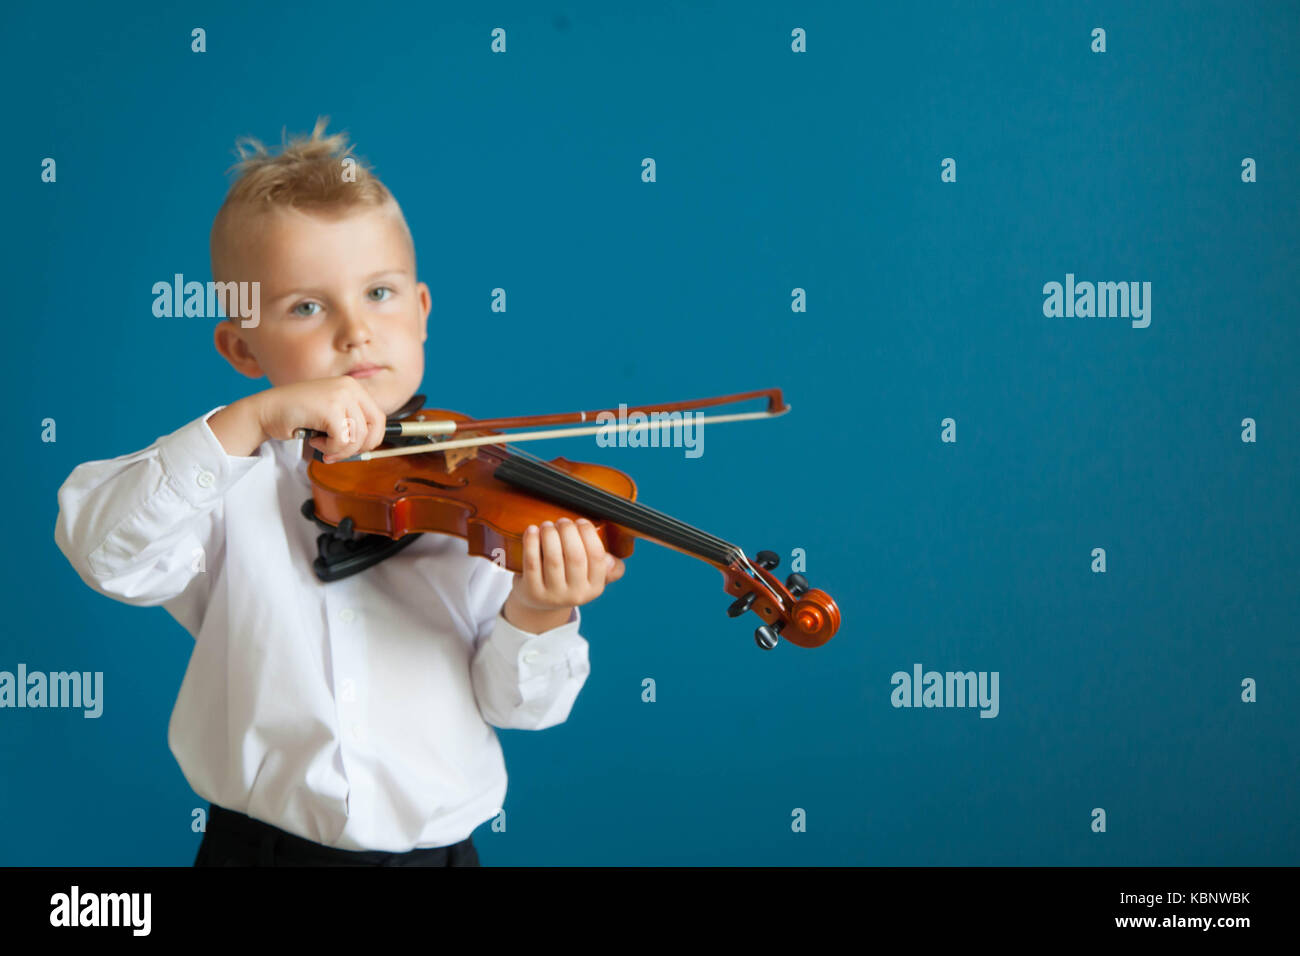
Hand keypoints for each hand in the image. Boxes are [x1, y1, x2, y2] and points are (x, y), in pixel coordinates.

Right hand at [254, 376, 388, 462]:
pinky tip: (315, 441)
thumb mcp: (330, 414)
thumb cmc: (296, 415)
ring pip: (358, 438)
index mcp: (353, 387)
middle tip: (339, 453)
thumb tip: (369, 448)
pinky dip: (330, 449)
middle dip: (359, 448)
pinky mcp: (331, 408)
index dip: (370, 440)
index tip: (353, 449)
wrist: (266, 410)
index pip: (378, 419)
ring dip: (340, 451)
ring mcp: (341, 396)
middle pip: (374, 428)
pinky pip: (343, 441)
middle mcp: (350, 387)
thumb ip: (350, 424)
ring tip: (322, 446)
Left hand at [503, 517, 625, 632]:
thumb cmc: (569, 579)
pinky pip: (532, 563)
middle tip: (563, 522)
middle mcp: (576, 594)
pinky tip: (532, 531)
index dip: (589, 534)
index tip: (581, 522)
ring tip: (548, 525)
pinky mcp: (532, 591)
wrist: (540, 603)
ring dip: (550, 535)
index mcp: (595, 587)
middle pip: (575, 557)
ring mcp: (553, 595)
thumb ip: (608, 565)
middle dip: (569, 532)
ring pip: (553, 559)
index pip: (597, 557)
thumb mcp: (591, 576)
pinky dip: (531, 543)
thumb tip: (610, 558)